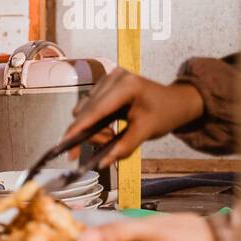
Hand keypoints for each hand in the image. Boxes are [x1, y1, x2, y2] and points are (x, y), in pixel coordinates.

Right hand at [64, 68, 204, 167]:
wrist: (176, 102)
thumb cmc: (165, 114)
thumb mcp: (146, 132)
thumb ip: (123, 148)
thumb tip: (101, 163)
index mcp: (126, 85)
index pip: (96, 109)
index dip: (79, 128)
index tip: (64, 143)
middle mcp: (113, 78)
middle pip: (86, 111)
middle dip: (92, 133)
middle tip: (107, 144)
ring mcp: (107, 79)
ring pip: (84, 110)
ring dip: (93, 128)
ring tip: (112, 135)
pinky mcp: (104, 84)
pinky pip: (88, 107)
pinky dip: (94, 122)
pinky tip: (109, 127)